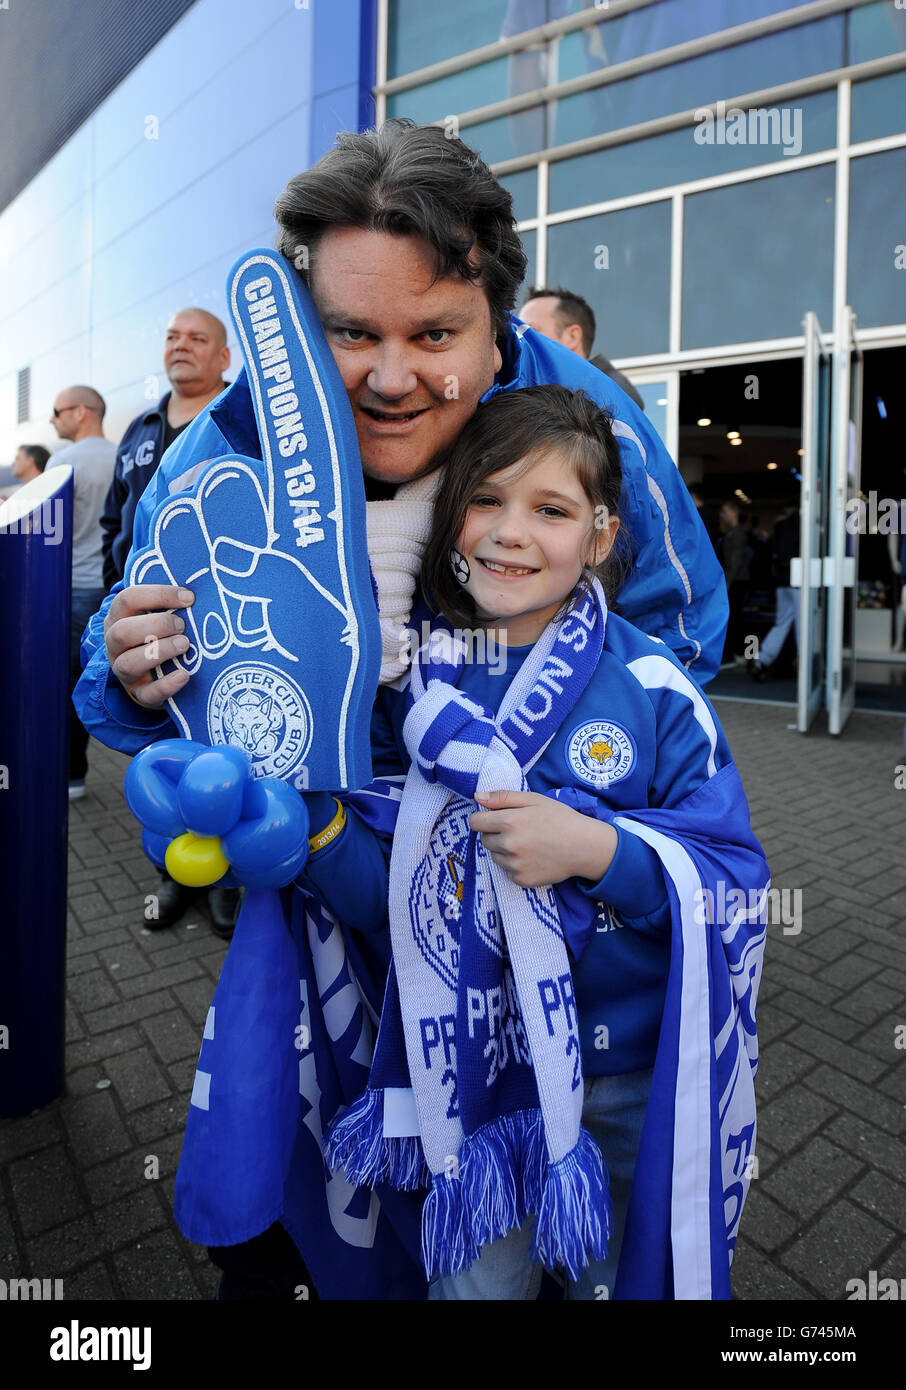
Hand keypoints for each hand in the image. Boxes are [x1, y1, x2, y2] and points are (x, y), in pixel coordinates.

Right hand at [104, 584, 193, 707]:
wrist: (156, 675)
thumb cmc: (161, 635)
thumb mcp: (159, 616)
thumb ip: (171, 604)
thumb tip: (199, 589)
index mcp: (118, 618)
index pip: (127, 599)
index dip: (158, 595)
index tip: (188, 597)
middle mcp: (115, 644)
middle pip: (122, 632)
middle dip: (156, 625)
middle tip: (182, 625)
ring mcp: (124, 671)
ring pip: (129, 663)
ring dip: (160, 651)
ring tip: (185, 645)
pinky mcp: (139, 694)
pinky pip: (148, 693)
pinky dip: (167, 685)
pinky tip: (184, 675)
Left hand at [470, 789, 617, 887]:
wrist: (585, 847)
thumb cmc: (560, 818)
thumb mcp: (534, 800)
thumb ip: (503, 797)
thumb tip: (477, 796)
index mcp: (509, 822)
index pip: (475, 822)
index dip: (483, 819)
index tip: (493, 819)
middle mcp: (509, 845)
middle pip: (484, 840)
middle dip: (495, 834)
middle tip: (518, 830)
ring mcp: (515, 865)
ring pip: (495, 856)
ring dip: (504, 850)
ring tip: (528, 844)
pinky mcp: (521, 880)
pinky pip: (507, 871)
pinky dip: (515, 865)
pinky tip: (533, 857)